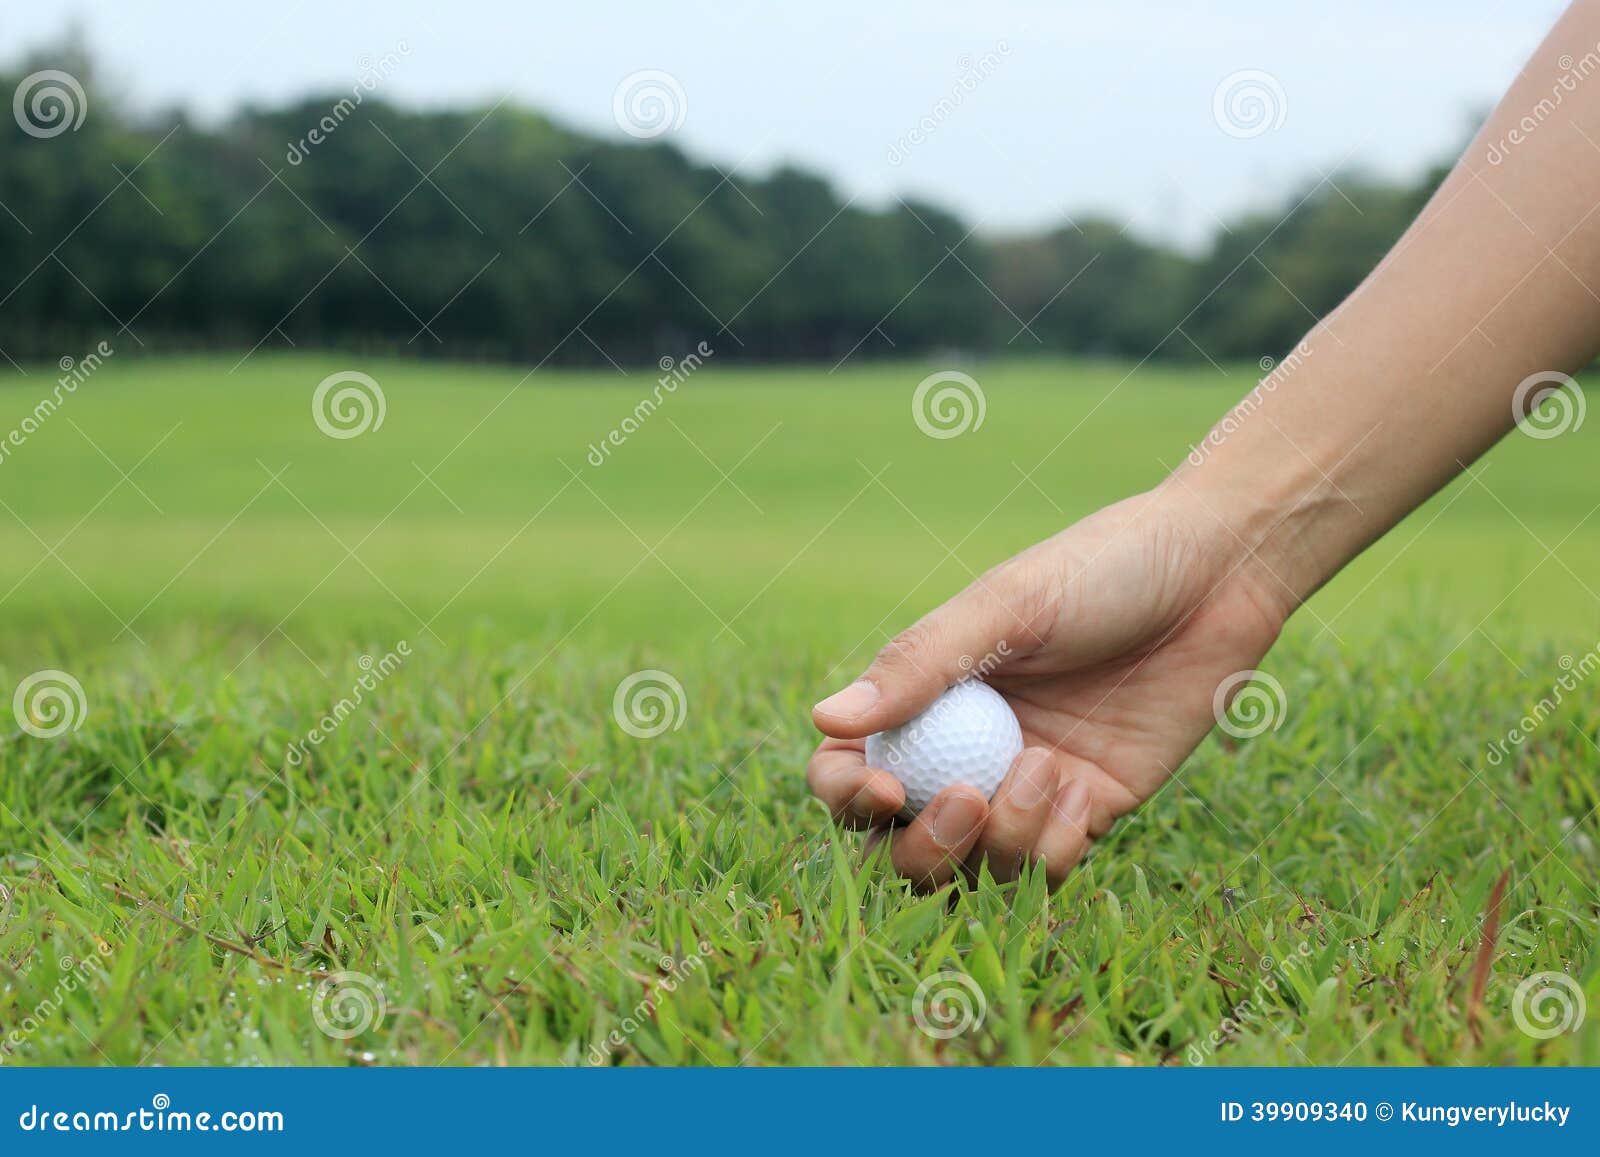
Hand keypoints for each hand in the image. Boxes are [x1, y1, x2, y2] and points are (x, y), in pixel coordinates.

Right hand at [806, 486, 1289, 888]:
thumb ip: (919, 665)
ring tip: (1046, 770)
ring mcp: (1026, 787)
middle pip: (901, 847)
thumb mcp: (1007, 607)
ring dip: (1001, 842)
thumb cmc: (1102, 569)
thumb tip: (825, 718)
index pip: (850, 771)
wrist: (1219, 574)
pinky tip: (1085, 788)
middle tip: (969, 798)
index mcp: (927, 699)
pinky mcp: (1091, 809)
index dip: (847, 798)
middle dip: (924, 848)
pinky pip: (1049, 867)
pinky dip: (1056, 844)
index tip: (884, 789)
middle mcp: (965, 751)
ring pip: (976, 871)